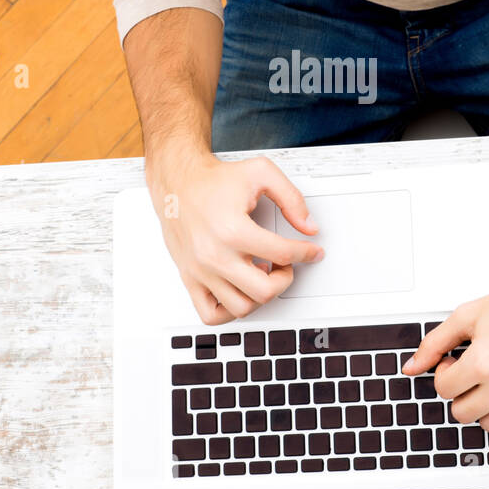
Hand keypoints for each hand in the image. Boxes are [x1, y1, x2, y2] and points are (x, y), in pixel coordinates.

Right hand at [146, 148, 323, 322]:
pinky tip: (240, 290)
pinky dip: (230, 311)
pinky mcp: (190, 278)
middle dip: (284, 278)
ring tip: (262, 274)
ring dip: (260, 294)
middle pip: (264, 290)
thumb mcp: (261, 173)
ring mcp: (201, 271)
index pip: (283, 254)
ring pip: (242, 307)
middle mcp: (215, 255)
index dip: (306, 253)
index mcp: (233, 230)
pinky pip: (211, 315)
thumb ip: (291, 198)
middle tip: (285, 264)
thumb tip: (308, 226)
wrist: (177, 182)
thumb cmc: (213, 180)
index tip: (311, 251)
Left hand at [403, 264, 488, 440]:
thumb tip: (411, 367)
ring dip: (488, 406)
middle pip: (463, 413)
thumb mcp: (466, 316)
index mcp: (483, 363)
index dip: (445, 373)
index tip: (456, 362)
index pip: (443, 390)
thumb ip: (433, 344)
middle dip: (463, 393)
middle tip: (475, 372)